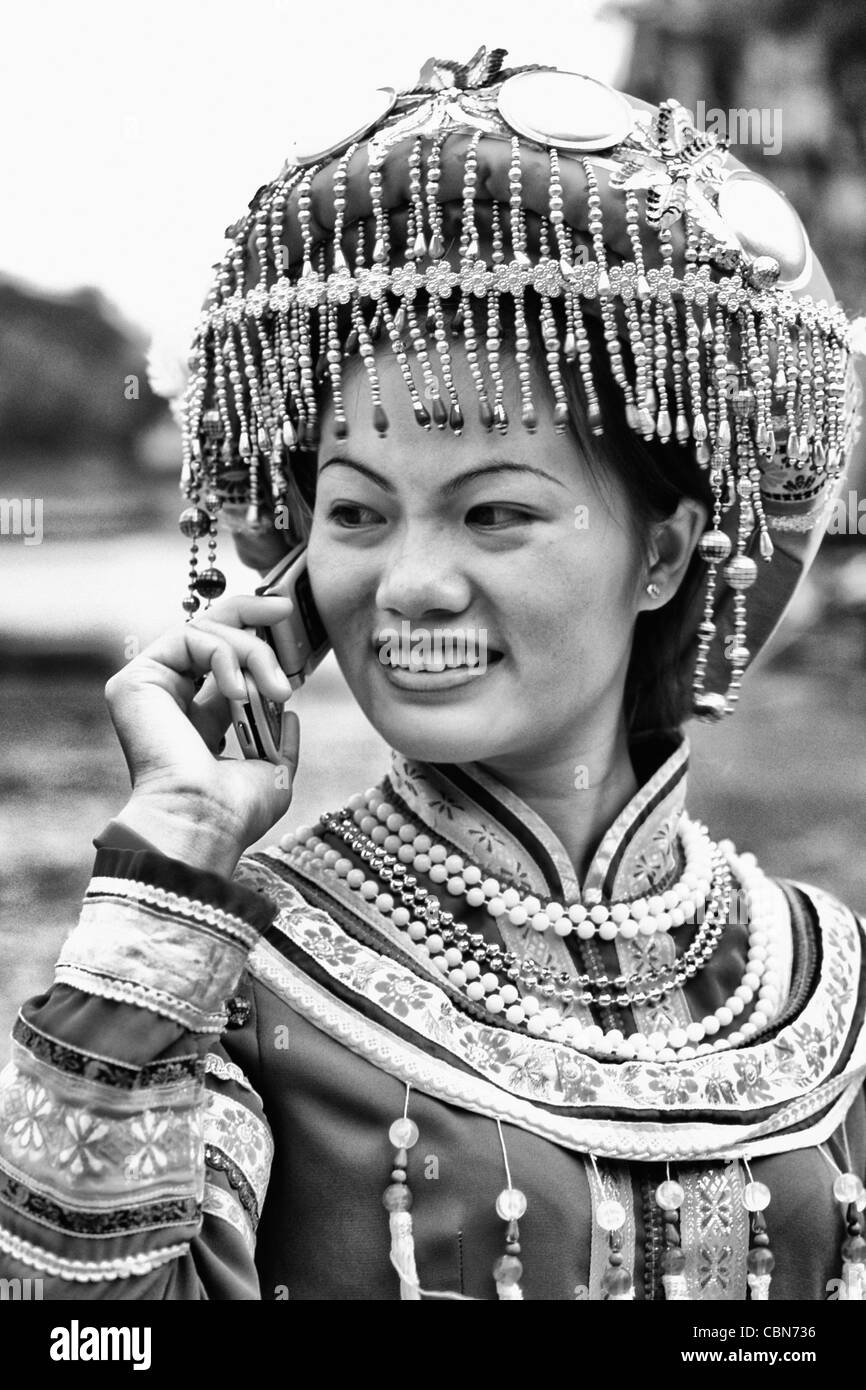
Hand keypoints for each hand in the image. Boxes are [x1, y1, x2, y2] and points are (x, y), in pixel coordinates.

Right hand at [103, 595, 300, 873]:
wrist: (202, 823)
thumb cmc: (233, 812)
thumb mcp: (272, 772)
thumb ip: (279, 741)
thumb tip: (287, 713)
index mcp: (196, 718)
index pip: (221, 659)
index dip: (252, 635)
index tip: (286, 620)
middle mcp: (169, 697)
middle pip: (205, 630)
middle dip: (248, 613)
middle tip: (284, 610)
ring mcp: (150, 687)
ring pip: (205, 633)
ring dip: (252, 652)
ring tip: (276, 689)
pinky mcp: (136, 681)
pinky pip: (188, 638)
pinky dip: (225, 655)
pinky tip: (241, 691)